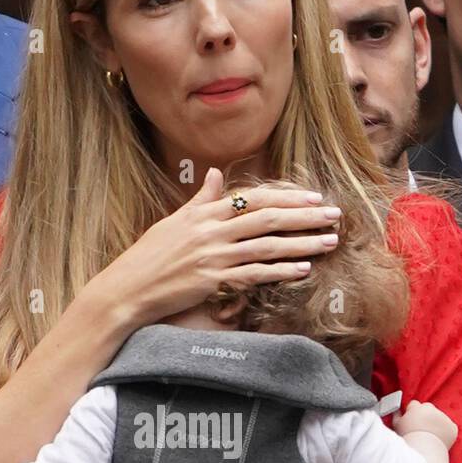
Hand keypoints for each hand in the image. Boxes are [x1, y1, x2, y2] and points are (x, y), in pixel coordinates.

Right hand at [88, 167, 341, 326]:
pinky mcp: (212, 281)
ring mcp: (213, 256)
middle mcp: (211, 230)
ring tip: (328, 242)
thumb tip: (217, 173)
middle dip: (304, 216)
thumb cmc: (147, 257)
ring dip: (301, 243)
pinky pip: (255, 274)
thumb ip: (201, 199)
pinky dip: (280, 270)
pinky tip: (303, 269)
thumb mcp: (173, 222)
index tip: (313, 198)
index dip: (286, 198)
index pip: (252, 199)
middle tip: (334, 215)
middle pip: (267, 218)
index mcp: (203, 213)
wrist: (127, 289)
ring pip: (267, 245)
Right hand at [393, 400, 457, 449]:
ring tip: (428, 437)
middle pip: (428, 408)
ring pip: (439, 418)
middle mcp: (432, 410)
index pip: (414, 404)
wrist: (423, 455)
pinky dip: (446, 432)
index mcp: (417, 408)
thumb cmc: (408, 441)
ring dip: (435, 424)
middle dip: (424, 415)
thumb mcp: (397, 426)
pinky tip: (438, 440)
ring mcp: (444, 418)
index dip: (411, 413)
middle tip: (420, 429)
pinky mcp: (452, 428)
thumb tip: (397, 410)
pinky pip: (449, 427)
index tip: (411, 421)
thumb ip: (397, 415)